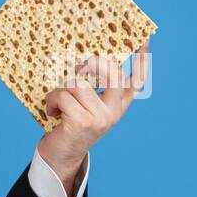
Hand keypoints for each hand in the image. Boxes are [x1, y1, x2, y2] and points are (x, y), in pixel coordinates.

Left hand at [38, 37, 150, 189]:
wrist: (60, 157)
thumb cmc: (69, 125)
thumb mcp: (85, 106)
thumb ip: (91, 88)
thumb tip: (82, 60)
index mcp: (119, 105)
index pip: (137, 81)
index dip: (142, 60)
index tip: (144, 39)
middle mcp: (114, 111)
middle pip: (112, 73)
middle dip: (92, 63)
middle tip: (77, 66)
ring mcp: (101, 117)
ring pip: (79, 83)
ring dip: (60, 89)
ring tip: (55, 101)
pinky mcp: (83, 122)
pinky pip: (64, 96)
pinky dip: (52, 100)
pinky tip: (52, 112)